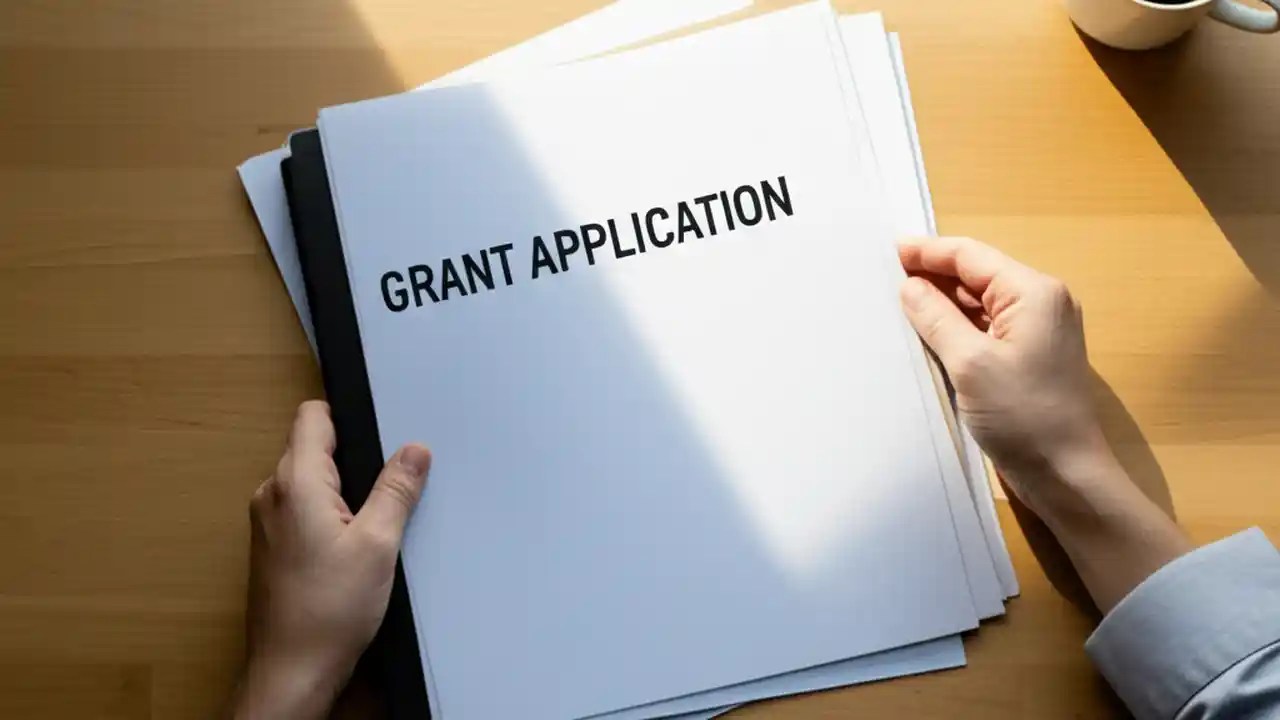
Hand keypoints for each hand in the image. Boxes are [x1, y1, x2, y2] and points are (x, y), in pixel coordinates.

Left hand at [230, 400, 431, 719]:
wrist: (292, 669)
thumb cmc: (327, 612)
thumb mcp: (379, 544)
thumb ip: (396, 489)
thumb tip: (414, 451)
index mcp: (295, 483)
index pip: (312, 416)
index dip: (348, 416)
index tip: (379, 431)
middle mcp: (272, 495)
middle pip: (312, 446)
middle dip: (352, 457)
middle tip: (388, 485)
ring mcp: (267, 521)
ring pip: (308, 480)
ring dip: (341, 490)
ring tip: (373, 521)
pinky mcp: (272, 545)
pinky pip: (302, 509)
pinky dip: (329, 515)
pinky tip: (353, 545)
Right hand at [897, 236, 1190, 612]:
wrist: (1066, 474)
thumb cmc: (1022, 416)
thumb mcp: (970, 364)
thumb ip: (936, 318)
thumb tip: (910, 286)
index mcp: (1033, 293)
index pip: (971, 256)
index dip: (927, 252)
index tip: (887, 251)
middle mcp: (1040, 303)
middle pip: (977, 275)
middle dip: (933, 275)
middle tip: (884, 278)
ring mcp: (1037, 332)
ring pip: (979, 303)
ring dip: (942, 302)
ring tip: (897, 303)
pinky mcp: (1028, 358)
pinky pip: (985, 329)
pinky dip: (955, 327)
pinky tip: (925, 334)